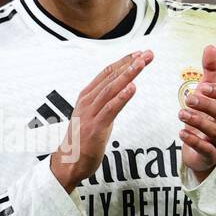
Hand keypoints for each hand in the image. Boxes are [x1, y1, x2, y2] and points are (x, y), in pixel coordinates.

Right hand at [51, 49, 153, 191]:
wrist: (69, 162)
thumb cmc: (83, 140)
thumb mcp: (94, 115)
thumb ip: (105, 102)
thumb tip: (122, 90)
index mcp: (86, 96)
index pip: (107, 73)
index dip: (124, 61)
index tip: (139, 53)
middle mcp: (87, 101)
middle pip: (111, 77)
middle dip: (130, 64)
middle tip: (147, 54)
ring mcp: (90, 113)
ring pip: (111, 89)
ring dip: (128, 75)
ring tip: (141, 64)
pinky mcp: (95, 127)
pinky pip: (110, 109)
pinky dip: (122, 97)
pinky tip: (132, 88)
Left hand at [179, 44, 215, 180]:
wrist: (202, 152)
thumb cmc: (207, 118)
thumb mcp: (208, 94)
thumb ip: (210, 72)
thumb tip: (210, 46)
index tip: (202, 86)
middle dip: (207, 106)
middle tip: (188, 99)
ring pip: (215, 132)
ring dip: (198, 122)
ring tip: (181, 114)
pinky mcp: (211, 156)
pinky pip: (206, 150)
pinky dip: (194, 141)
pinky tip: (181, 133)